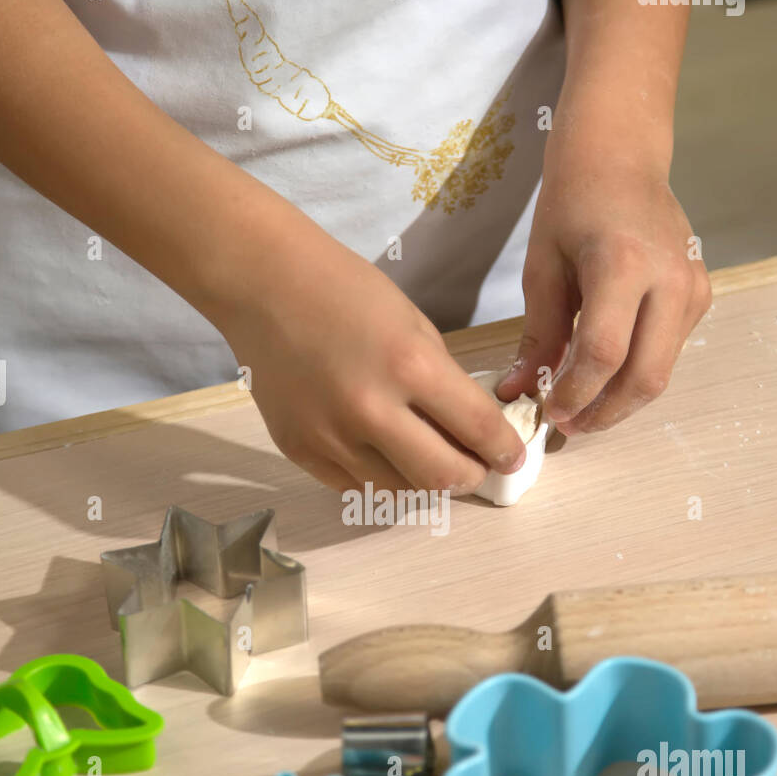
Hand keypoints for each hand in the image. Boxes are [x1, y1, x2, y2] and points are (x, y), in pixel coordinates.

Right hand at [214, 200, 526, 493]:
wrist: (264, 285)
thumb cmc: (345, 291)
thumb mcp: (414, 325)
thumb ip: (442, 382)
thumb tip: (470, 431)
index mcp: (410, 366)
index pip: (478, 430)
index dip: (504, 450)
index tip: (512, 458)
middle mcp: (370, 410)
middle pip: (442, 478)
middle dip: (471, 477)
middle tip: (476, 468)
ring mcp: (330, 436)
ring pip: (399, 490)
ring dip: (424, 480)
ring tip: (428, 459)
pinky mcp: (299, 450)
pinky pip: (355, 485)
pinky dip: (380, 477)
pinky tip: (384, 454)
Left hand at [500, 145, 711, 433]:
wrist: (621, 158)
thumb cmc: (573, 204)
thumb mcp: (543, 268)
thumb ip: (537, 336)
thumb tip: (517, 393)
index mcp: (622, 265)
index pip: (604, 354)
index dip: (575, 394)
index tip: (549, 414)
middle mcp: (668, 280)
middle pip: (645, 376)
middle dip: (604, 412)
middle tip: (569, 426)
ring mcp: (692, 289)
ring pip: (661, 372)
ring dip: (620, 400)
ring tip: (581, 405)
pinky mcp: (699, 296)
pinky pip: (669, 353)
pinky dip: (636, 374)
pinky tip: (605, 374)